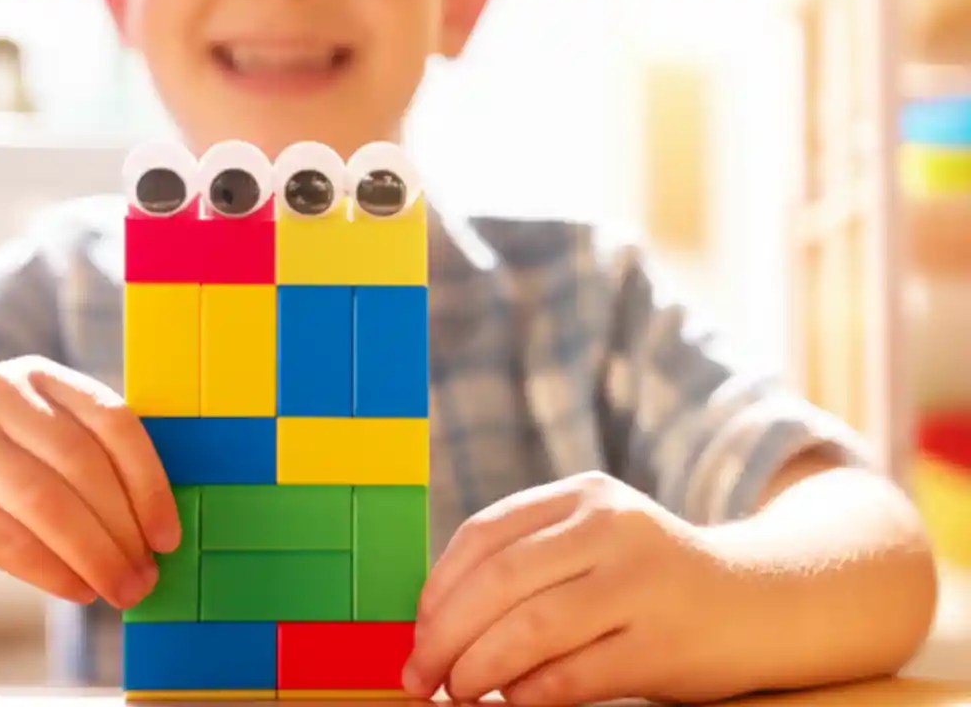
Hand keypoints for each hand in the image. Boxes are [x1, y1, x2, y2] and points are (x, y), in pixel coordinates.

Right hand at [0, 356, 178, 609]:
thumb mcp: (31, 447)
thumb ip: (88, 464)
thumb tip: (159, 530)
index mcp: (35, 375)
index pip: (112, 420)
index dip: (150, 482)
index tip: (168, 536)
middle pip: (82, 465)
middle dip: (123, 530)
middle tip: (145, 578)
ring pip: (45, 502)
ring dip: (94, 555)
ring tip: (119, 591)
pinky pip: (3, 537)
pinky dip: (50, 571)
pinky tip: (76, 591)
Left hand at [404, 472, 759, 705]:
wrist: (765, 603)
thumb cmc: (653, 580)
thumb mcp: (595, 542)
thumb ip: (528, 563)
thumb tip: (436, 622)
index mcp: (583, 495)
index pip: (483, 535)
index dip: (437, 589)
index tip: (416, 631)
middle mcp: (610, 528)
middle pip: (497, 582)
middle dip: (444, 636)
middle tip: (419, 675)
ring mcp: (640, 583)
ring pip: (530, 628)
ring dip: (478, 668)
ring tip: (457, 693)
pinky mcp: (661, 644)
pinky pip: (573, 674)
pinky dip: (528, 693)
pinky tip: (510, 703)